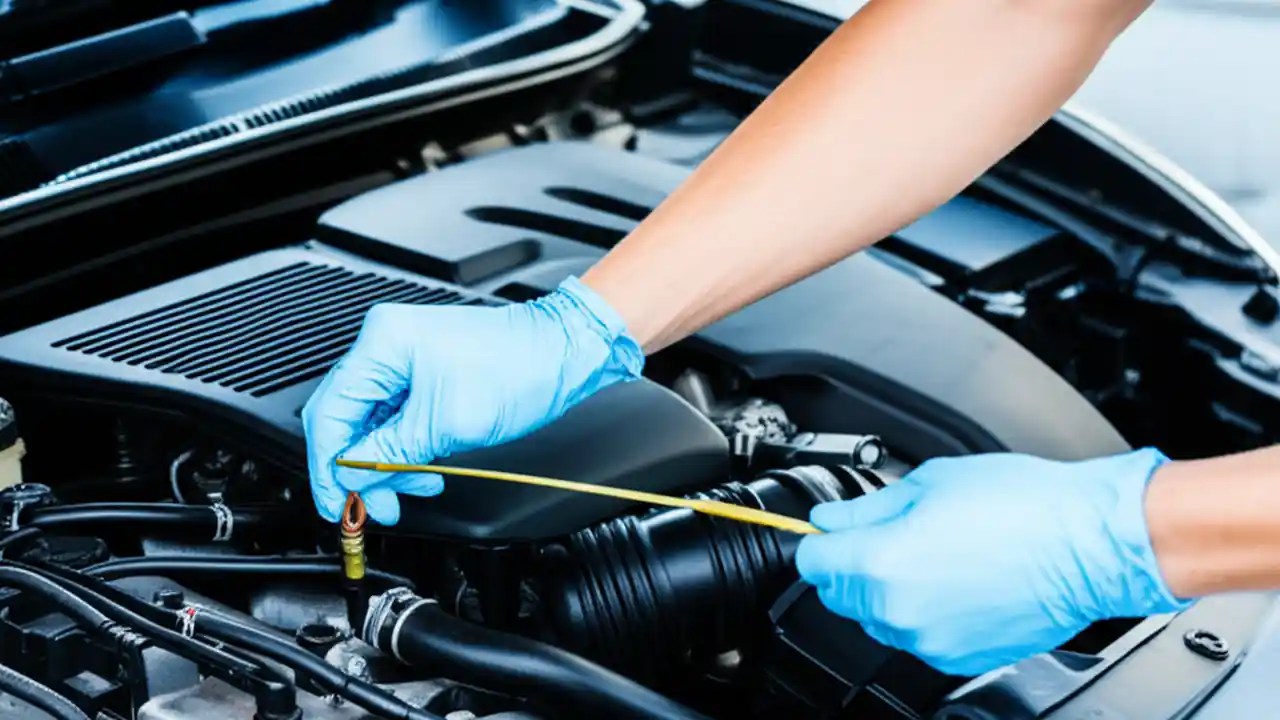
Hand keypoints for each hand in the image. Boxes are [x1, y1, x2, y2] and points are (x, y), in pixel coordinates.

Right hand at [302, 277, 642, 524]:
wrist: (565, 352)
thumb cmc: (520, 370)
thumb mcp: (444, 426)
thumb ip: (389, 454)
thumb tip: (355, 477)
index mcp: (381, 344)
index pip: (330, 414)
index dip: (329, 467)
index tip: (337, 503)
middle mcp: (386, 343)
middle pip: (348, 419)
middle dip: (361, 470)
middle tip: (376, 507)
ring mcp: (405, 355)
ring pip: (374, 422)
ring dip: (386, 463)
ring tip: (410, 489)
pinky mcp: (424, 369)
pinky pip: (398, 415)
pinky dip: (405, 448)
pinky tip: (421, 469)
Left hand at [796, 449, 1191, 675]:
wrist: (1090, 544)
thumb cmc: (1024, 506)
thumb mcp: (929, 483)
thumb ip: (868, 508)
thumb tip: (832, 518)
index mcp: (882, 563)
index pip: (813, 561)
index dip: (820, 539)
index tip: (831, 530)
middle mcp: (900, 611)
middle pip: (839, 594)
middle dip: (851, 563)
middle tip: (889, 532)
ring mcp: (931, 640)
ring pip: (877, 618)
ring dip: (887, 590)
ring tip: (932, 553)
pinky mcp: (960, 657)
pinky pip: (918, 635)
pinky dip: (924, 611)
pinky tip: (956, 578)